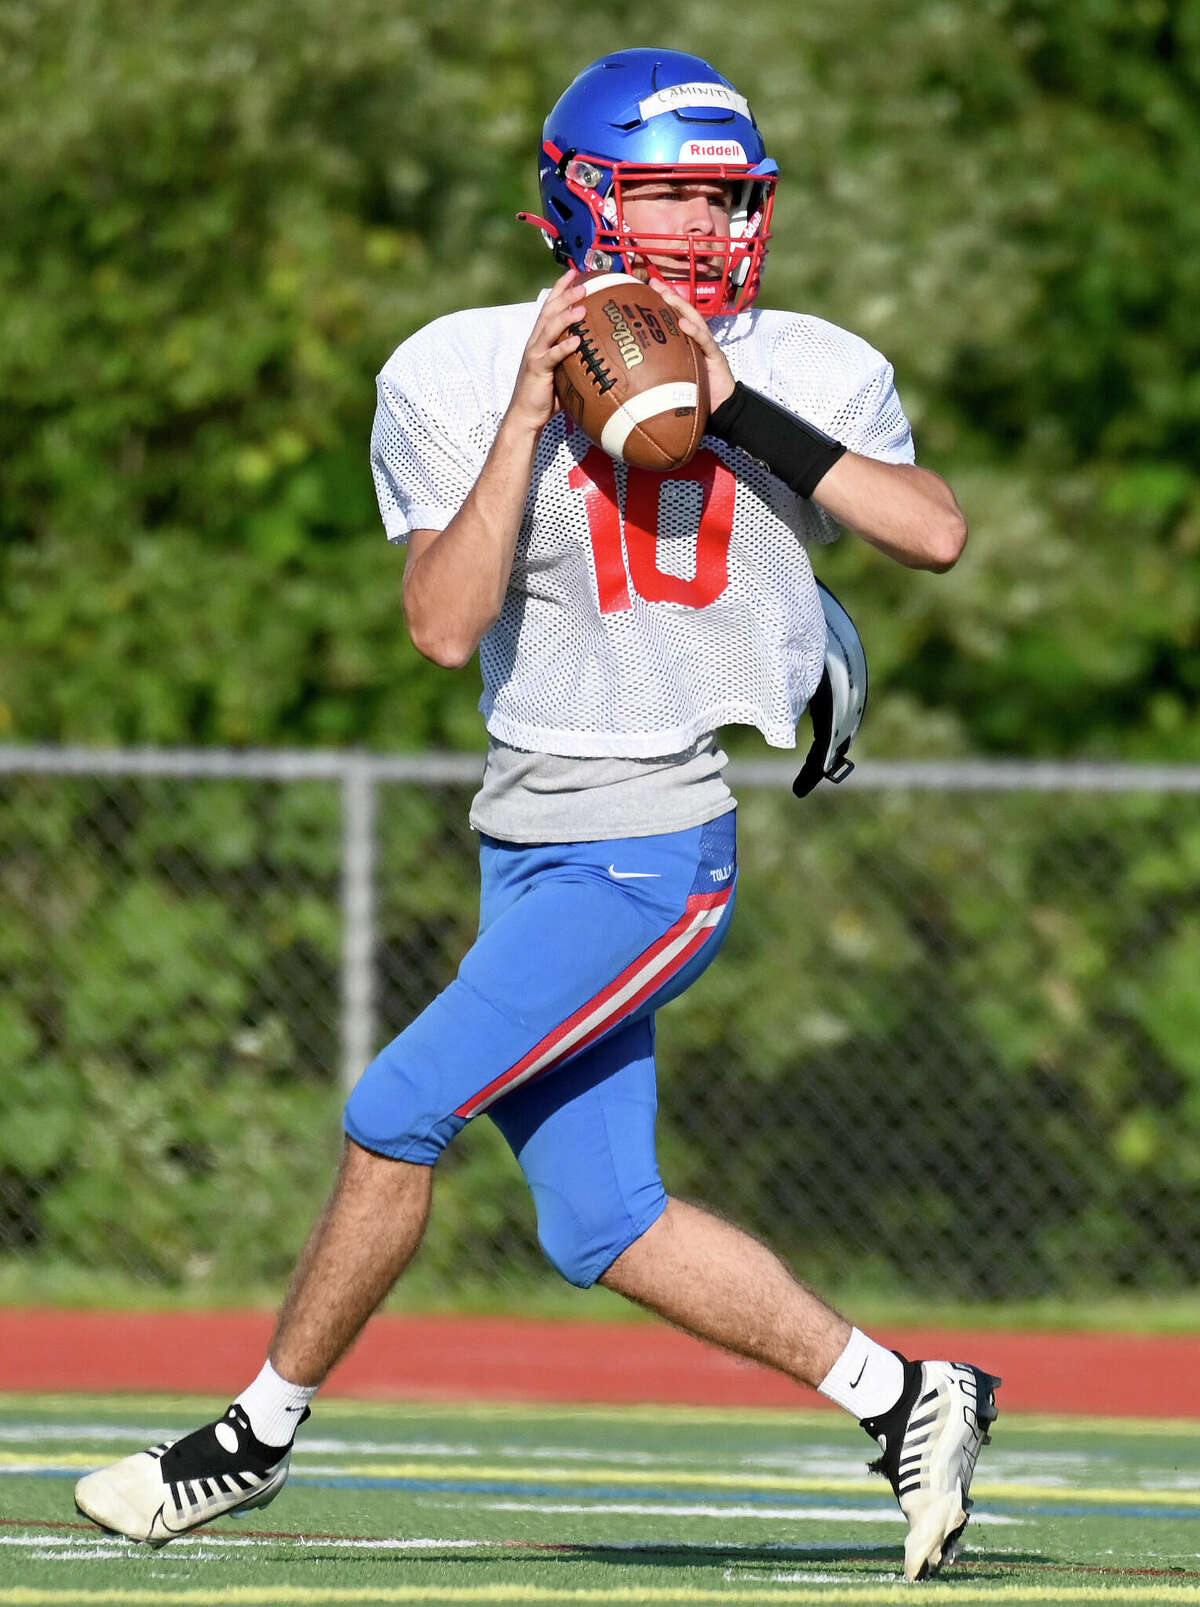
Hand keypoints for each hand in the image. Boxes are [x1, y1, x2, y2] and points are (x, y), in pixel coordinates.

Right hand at [506, 267, 585, 433]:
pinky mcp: (537, 369)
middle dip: (565, 295)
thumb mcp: (562, 371)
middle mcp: (536, 342)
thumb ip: (575, 358)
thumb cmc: (546, 395)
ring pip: (550, 328)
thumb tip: (601, 352)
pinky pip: (552, 356)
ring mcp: (535, 354)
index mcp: (540, 339)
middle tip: (583, 283)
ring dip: (566, 315)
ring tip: (581, 306)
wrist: (525, 414)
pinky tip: (577, 340)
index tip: (573, 273)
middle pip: (550, 311)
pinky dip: (564, 346)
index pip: (549, 307)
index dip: (560, 288)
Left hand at [649, 277, 735, 410]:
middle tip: (655, 284)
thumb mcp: (673, 378)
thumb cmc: (697, 393)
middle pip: (685, 312)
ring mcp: (707, 346)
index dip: (663, 302)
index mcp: (687, 342)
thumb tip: (632, 367)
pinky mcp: (716, 356)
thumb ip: (659, 369)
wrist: (722, 407)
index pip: (675, 317)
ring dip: (681, 307)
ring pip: (694, 320)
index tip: (646, 288)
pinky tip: (684, 323)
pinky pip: (705, 342)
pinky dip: (695, 331)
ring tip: (667, 297)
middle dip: (670, 296)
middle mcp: (698, 340)